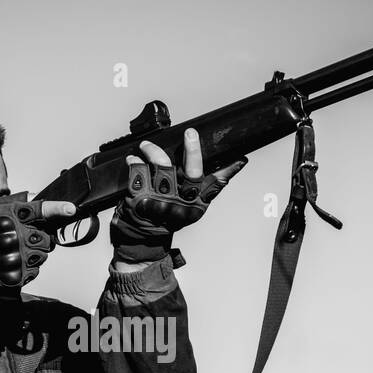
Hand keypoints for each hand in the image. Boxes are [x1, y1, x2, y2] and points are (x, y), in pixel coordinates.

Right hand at [0, 193, 75, 299]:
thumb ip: (17, 204)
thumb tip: (38, 197)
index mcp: (12, 215)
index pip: (41, 209)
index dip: (58, 208)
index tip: (71, 209)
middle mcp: (17, 234)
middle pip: (48, 238)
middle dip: (42, 240)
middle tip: (24, 241)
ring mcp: (18, 255)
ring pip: (43, 255)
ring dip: (34, 255)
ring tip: (14, 253)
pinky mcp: (18, 274)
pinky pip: (34, 271)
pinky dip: (27, 268)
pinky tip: (12, 264)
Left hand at [110, 128, 247, 263]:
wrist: (144, 239)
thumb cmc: (171, 216)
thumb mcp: (196, 204)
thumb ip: (214, 184)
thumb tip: (240, 162)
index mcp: (197, 202)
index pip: (216, 184)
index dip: (228, 171)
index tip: (236, 157)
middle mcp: (182, 203)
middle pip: (192, 173)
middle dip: (193, 151)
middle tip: (190, 133)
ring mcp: (161, 202)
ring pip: (162, 168)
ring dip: (154, 151)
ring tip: (146, 145)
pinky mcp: (141, 201)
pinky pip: (138, 175)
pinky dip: (134, 164)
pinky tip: (132, 159)